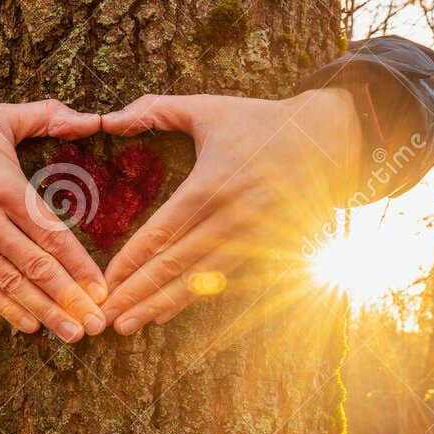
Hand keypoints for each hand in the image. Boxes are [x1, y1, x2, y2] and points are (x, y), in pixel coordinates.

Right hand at [0, 98, 109, 340]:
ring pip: (11, 282)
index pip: (51, 233)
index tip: (102, 289)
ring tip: (70, 334)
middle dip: (69, 298)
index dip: (79, 264)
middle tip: (95, 325)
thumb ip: (48, 115)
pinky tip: (29, 326)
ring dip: (43, 311)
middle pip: (35, 266)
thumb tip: (93, 118)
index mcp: (5, 186)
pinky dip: (5, 307)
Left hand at [97, 89, 361, 334]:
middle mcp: (230, 219)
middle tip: (105, 318)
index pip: (162, 232)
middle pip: (174, 266)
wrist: (329, 141)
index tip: (104, 282)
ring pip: (197, 282)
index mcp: (212, 185)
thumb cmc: (261, 123)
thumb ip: (156, 110)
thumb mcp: (209, 108)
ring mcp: (249, 240)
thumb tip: (108, 121)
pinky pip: (221, 282)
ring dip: (160, 306)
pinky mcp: (264, 250)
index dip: (131, 261)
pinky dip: (190, 300)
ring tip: (128, 325)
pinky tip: (164, 314)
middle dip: (137, 294)